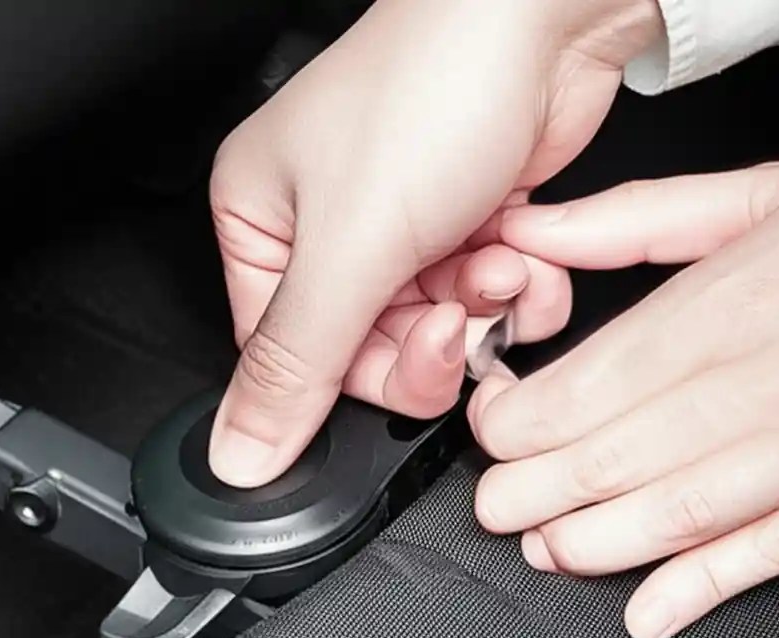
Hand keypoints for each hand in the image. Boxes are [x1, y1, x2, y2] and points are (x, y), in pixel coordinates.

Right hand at [208, 0, 664, 486]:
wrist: (541, 16)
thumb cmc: (431, 88)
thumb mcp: (349, 247)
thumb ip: (292, 364)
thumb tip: (237, 453)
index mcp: (260, 221)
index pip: (287, 354)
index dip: (352, 378)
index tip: (412, 365)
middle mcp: (323, 225)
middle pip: (364, 351)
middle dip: (429, 341)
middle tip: (458, 312)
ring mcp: (397, 224)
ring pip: (431, 330)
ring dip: (478, 311)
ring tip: (497, 259)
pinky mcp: (463, 219)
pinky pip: (478, 299)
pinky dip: (512, 288)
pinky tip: (523, 250)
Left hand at [470, 158, 778, 637]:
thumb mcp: (762, 194)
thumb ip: (636, 219)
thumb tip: (532, 228)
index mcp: (733, 302)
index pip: (591, 382)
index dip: (518, 421)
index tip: (489, 426)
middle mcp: (771, 378)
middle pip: (620, 454)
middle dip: (534, 491)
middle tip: (495, 503)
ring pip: (684, 510)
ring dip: (598, 541)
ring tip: (546, 549)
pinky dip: (710, 583)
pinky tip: (654, 609)